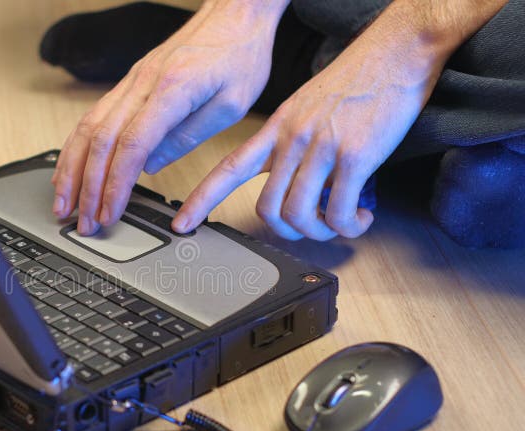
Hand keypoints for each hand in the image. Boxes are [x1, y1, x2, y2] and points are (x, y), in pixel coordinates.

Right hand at [51, 0, 288, 234]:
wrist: (235, 13)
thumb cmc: (240, 55)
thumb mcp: (231, 104)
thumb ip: (188, 136)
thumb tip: (151, 167)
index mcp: (171, 89)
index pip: (131, 145)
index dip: (115, 185)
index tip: (110, 213)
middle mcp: (142, 83)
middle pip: (101, 141)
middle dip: (87, 187)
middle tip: (83, 221)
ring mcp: (130, 81)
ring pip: (87, 128)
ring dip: (72, 170)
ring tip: (63, 203)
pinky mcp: (127, 83)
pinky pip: (91, 116)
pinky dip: (76, 147)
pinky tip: (68, 167)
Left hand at [173, 4, 454, 239]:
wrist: (396, 51)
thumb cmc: (355, 80)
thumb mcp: (304, 107)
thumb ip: (290, 142)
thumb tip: (291, 182)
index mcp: (275, 128)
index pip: (227, 168)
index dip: (201, 200)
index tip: (182, 225)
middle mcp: (291, 139)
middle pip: (267, 207)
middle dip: (288, 231)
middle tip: (311, 228)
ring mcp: (321, 147)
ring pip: (299, 215)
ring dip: (320, 232)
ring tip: (340, 222)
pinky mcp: (354, 156)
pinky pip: (339, 212)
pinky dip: (348, 225)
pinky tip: (360, 217)